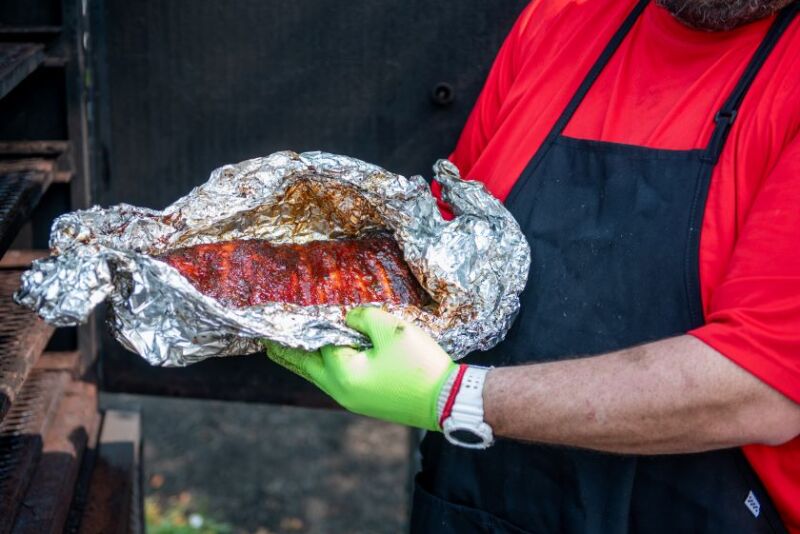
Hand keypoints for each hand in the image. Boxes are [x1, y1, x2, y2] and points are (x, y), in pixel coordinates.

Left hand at [262, 307, 456, 430]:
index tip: (280, 318)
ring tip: (288, 353)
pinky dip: (325, 369)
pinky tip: (326, 362)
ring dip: (305, 363)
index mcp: (343, 373)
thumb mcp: (393, 330)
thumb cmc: (420, 365)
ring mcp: (354, 401)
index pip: (317, 343)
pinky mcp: (367, 403)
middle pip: (307, 368)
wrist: (448, 401)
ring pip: (321, 378)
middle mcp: (342, 391)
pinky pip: (337, 382)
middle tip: (267, 343)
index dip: (306, 326)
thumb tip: (347, 319)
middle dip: (287, 354)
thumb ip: (364, 318)